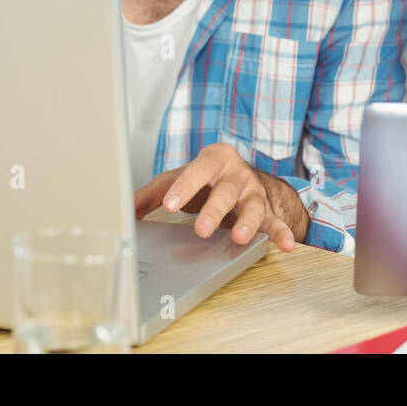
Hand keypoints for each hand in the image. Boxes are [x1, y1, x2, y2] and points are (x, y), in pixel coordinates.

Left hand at [133, 143, 310, 251]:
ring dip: (247, 223)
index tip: (168, 204)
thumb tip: (120, 211)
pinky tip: (286, 245)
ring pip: (252, 208)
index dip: (184, 186)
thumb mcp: (177, 180)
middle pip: (226, 191)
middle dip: (213, 210)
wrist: (241, 178)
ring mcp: (254, 193)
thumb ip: (150, 195)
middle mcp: (237, 174)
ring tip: (239, 237)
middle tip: (200, 229)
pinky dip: (282, 234)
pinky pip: (275, 223)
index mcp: (213, 160)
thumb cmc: (205, 179)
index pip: (198, 171)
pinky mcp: (268, 211)